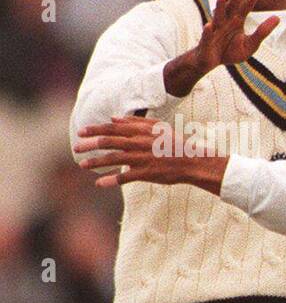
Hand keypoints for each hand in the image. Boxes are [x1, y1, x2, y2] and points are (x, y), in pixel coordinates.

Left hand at [73, 116, 228, 193]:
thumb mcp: (156, 128)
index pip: (112, 129)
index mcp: (139, 132)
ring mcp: (141, 159)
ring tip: (83, 165)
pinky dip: (111, 180)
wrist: (192, 161)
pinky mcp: (146, 173)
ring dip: (96, 162)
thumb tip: (113, 119)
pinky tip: (99, 183)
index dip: (95, 130)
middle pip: (108, 142)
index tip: (81, 132)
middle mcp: (138, 144)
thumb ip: (134, 122)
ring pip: (113, 159)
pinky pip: (125, 177)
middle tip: (76, 148)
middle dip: (89, 145)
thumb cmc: (174, 143)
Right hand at [165, 0, 278, 97]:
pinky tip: (209, 25)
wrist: (212, 63)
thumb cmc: (231, 51)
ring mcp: (215, 31)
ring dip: (219, 7)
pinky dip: (208, 31)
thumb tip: (278, 17)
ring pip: (217, 18)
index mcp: (236, 22)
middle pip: (231, 8)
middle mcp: (225, 23)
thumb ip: (262, 32)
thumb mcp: (251, 43)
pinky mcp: (206, 43)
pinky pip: (207, 36)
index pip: (245, 7)